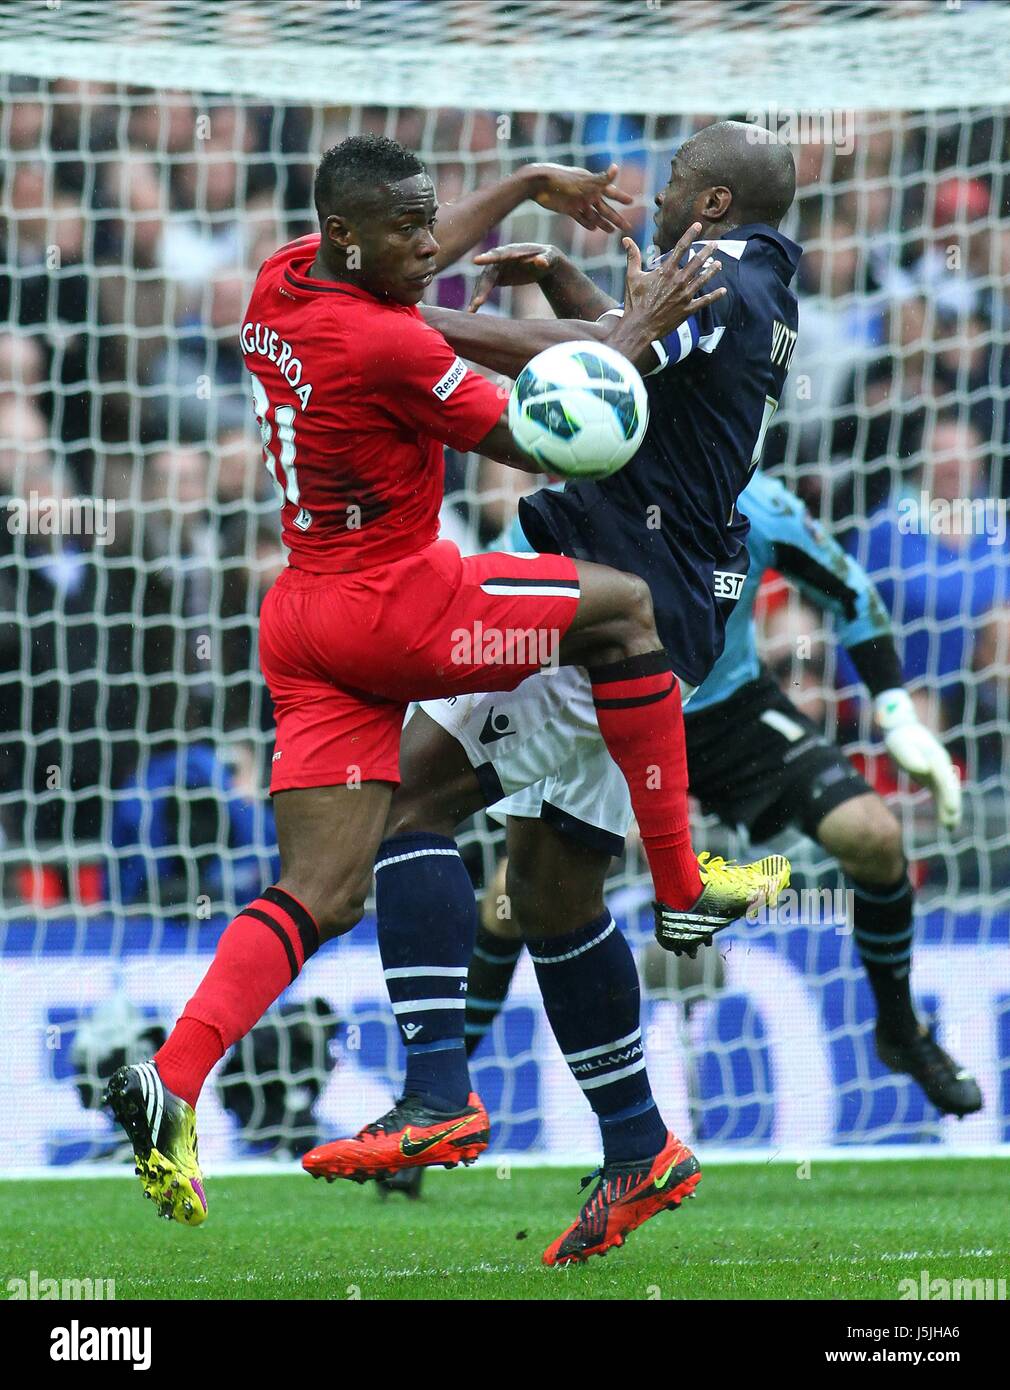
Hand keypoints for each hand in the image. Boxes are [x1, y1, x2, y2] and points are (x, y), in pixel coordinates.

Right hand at [468, 243, 560, 311]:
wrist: (543, 262)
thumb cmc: (548, 258)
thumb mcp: (550, 257)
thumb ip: (545, 259)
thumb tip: (541, 261)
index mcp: (512, 251)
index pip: (498, 255)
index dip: (488, 258)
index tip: (476, 261)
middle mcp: (500, 259)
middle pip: (487, 273)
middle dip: (481, 287)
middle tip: (477, 302)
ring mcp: (496, 268)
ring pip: (483, 283)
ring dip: (476, 296)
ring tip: (471, 311)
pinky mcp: (496, 278)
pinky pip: (484, 289)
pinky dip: (478, 299)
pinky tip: (473, 311)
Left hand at [528, 161, 633, 232]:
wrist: (539, 183)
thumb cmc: (562, 179)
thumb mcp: (583, 181)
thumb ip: (601, 178)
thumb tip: (616, 167)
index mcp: (593, 185)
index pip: (611, 192)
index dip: (621, 197)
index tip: (632, 202)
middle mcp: (588, 194)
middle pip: (605, 208)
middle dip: (616, 217)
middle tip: (628, 227)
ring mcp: (579, 201)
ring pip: (595, 215)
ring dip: (603, 223)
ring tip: (612, 231)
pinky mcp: (569, 209)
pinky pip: (581, 218)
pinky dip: (587, 223)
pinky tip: (593, 229)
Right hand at [620, 223, 725, 339]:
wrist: (640, 326)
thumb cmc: (634, 302)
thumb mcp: (632, 277)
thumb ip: (633, 256)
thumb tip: (626, 239)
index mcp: (666, 271)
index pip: (681, 248)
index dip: (690, 234)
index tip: (698, 225)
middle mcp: (678, 281)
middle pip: (697, 262)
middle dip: (707, 251)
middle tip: (715, 244)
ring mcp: (684, 296)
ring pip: (703, 279)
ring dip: (712, 270)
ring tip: (719, 263)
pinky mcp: (687, 309)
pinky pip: (704, 301)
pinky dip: (715, 296)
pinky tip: (723, 291)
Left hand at [875, 689, 962, 829]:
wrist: (902, 731)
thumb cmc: (900, 738)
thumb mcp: (900, 745)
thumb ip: (911, 757)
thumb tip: (923, 770)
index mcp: (935, 758)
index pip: (944, 778)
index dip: (949, 795)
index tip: (952, 809)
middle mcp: (941, 766)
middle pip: (950, 788)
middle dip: (951, 805)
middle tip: (952, 822)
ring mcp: (939, 772)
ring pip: (947, 794)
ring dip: (949, 811)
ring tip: (950, 829)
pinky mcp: (933, 778)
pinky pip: (941, 795)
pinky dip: (943, 808)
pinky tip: (945, 823)